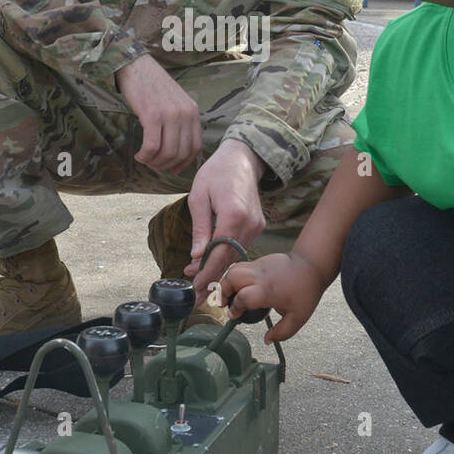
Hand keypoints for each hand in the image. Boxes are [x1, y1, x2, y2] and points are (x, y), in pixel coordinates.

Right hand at [116, 55, 201, 173]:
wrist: (136, 65)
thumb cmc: (152, 85)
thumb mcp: (175, 101)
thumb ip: (180, 121)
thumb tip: (177, 149)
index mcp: (193, 111)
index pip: (195, 147)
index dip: (184, 163)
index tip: (172, 169)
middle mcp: (185, 113)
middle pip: (181, 153)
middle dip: (167, 165)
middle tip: (154, 165)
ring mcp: (170, 114)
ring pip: (167, 152)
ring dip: (155, 162)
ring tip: (145, 159)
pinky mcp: (152, 114)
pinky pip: (152, 145)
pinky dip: (145, 155)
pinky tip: (139, 155)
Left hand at [187, 140, 267, 294]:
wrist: (241, 159)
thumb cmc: (215, 173)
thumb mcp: (198, 197)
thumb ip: (200, 228)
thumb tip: (196, 256)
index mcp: (233, 214)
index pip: (220, 252)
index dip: (207, 272)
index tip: (195, 286)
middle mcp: (249, 223)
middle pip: (229, 258)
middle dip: (212, 277)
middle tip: (196, 295)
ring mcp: (256, 225)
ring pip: (236, 255)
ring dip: (217, 268)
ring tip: (198, 280)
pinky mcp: (258, 225)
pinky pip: (240, 246)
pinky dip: (226, 256)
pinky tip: (210, 262)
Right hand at [219, 252, 327, 342]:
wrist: (312, 265)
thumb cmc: (306, 291)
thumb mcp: (298, 318)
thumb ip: (282, 332)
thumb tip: (267, 340)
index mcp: (267, 291)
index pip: (242, 298)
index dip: (235, 309)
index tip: (234, 316)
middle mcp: (259, 276)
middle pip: (232, 278)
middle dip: (223, 292)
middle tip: (223, 304)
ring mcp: (258, 266)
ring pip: (234, 269)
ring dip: (226, 282)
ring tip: (228, 294)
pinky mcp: (260, 261)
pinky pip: (242, 267)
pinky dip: (236, 277)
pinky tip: (241, 287)